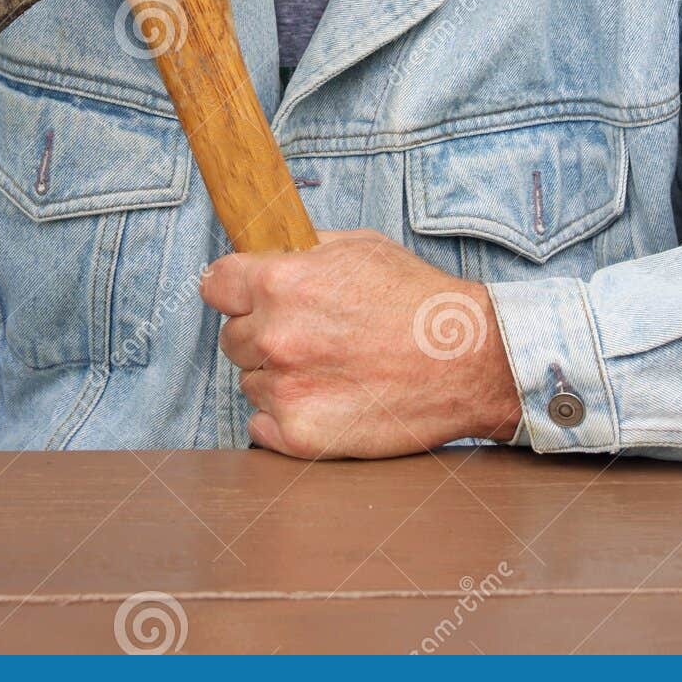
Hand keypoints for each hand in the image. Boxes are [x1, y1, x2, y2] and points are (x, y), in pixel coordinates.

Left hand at [200, 229, 521, 458]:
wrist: (467, 360)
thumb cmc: (417, 299)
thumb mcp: (358, 245)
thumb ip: (302, 250)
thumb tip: (265, 251)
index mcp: (281, 282)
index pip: (214, 285)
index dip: (232, 289)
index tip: (242, 297)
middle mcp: (275, 336)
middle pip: (231, 338)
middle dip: (261, 334)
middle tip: (309, 336)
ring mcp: (286, 389)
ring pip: (250, 382)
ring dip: (278, 377)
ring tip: (330, 368)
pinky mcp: (300, 435)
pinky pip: (261, 426)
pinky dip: (285, 417)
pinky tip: (326, 400)